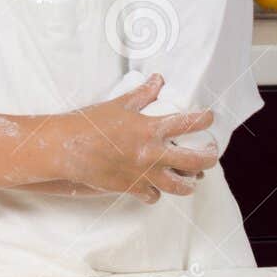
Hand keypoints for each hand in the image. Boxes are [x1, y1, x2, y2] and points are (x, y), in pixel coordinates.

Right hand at [60, 75, 219, 203]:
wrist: (66, 147)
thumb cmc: (90, 123)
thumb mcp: (118, 104)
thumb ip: (142, 94)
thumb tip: (158, 79)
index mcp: (150, 129)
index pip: (189, 123)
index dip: (205, 119)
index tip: (209, 117)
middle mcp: (152, 153)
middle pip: (196, 161)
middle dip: (210, 156)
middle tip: (210, 152)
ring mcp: (143, 174)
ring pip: (181, 187)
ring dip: (189, 182)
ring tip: (190, 177)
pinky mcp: (131, 188)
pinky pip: (154, 197)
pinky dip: (157, 192)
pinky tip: (155, 186)